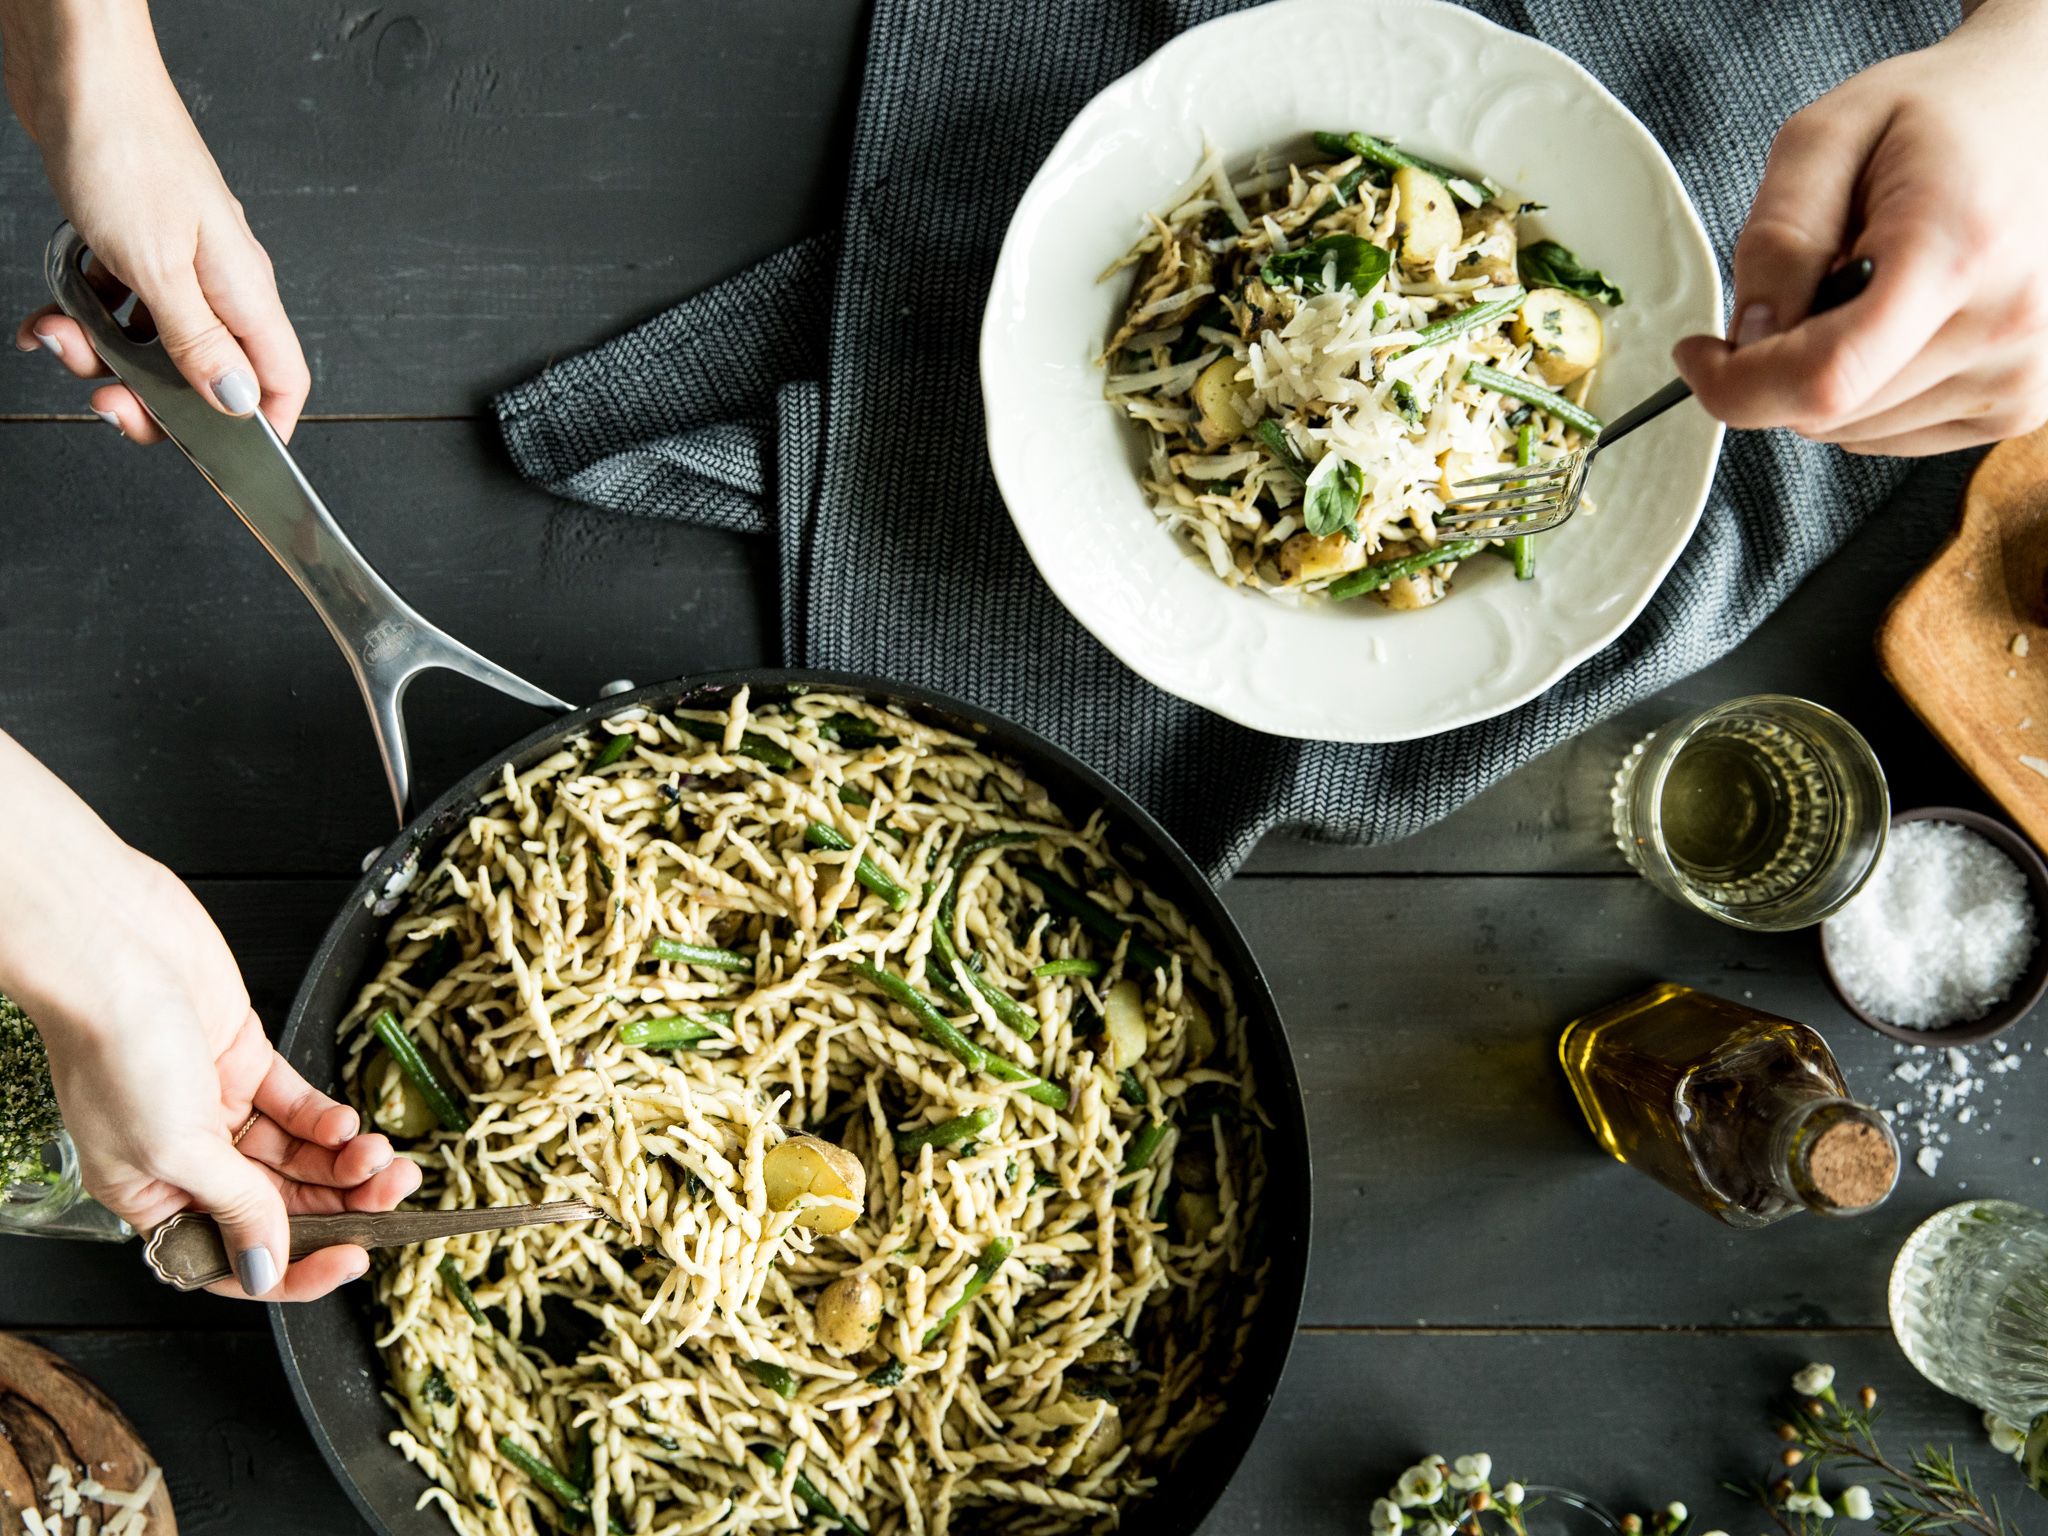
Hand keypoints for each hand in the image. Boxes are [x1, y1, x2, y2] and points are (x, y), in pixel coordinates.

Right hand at [0, 733, 413, 1299]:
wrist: (111, 946)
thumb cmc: (117, 1046)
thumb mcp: (175, 1148)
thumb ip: (234, 1205)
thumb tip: (266, 1268)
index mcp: (151, 1197)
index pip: (231, 1257)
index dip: (293, 1266)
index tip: (353, 1259)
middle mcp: (185, 1158)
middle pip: (278, 1207)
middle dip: (339, 1208)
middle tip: (392, 1195)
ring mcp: (216, 1108)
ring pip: (295, 1157)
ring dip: (345, 1164)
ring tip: (382, 1156)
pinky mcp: (243, 1060)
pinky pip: (296, 1106)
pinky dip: (327, 1119)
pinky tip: (349, 1123)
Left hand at [1, 0, 309, 442]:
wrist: (77, 71)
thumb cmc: (125, 148)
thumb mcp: (159, 266)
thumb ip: (199, 343)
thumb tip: (237, 403)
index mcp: (244, 290)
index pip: (280, 381)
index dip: (257, 429)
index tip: (216, 459)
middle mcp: (219, 282)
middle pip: (207, 375)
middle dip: (152, 399)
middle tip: (106, 402)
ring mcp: (176, 263)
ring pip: (152, 344)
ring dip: (101, 357)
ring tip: (59, 338)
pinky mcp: (133, 244)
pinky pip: (117, 308)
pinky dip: (81, 320)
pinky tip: (49, 316)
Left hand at [1672, 0, 2047, 455]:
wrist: (2044, 113)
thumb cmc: (1940, 117)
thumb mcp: (1828, 137)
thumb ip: (1777, 238)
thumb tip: (1747, 337)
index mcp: (1957, 250)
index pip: (1823, 378)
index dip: (1735, 386)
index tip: (1699, 354)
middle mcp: (2006, 324)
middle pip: (1826, 412)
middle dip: (1774, 366)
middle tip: (1801, 287)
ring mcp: (2026, 372)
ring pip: (1852, 432)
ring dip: (1822, 378)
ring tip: (1865, 289)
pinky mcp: (2026, 401)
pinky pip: (1893, 436)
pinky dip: (1866, 392)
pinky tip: (1896, 324)